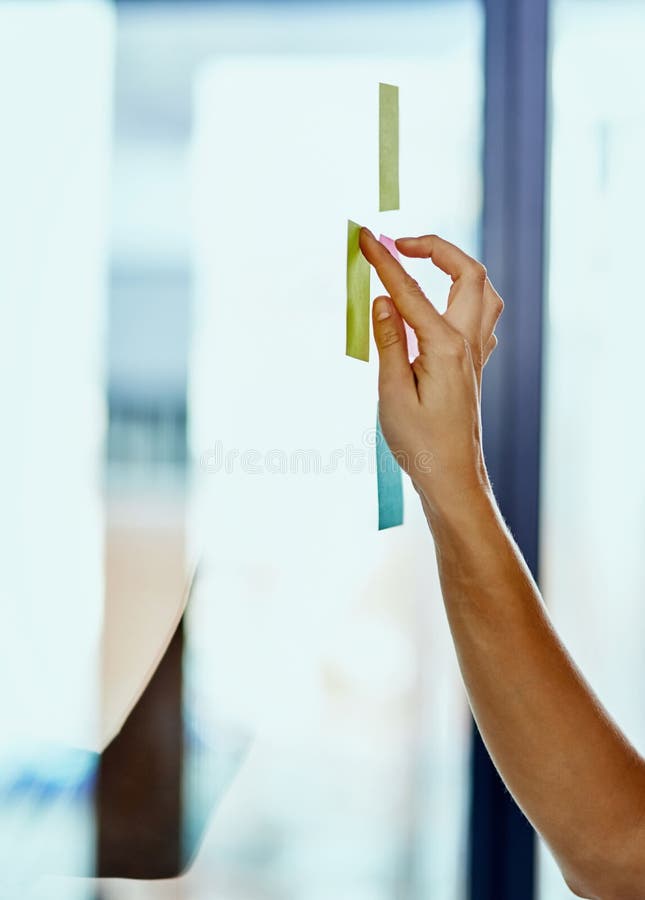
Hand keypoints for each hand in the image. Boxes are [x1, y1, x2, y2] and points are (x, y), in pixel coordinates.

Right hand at [358, 228, 503, 514]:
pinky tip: (445, 305)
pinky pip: (482, 316)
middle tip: (401, 243)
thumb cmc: (419, 443)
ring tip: (426, 262)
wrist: (451, 477)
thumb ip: (389, 341)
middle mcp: (468, 344)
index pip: (410, 291)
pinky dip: (466, 295)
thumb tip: (384, 299)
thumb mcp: (392, 393)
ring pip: (484, 292)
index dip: (385, 261)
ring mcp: (476, 354)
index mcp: (445, 348)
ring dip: (459, 267)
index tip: (365, 237)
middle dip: (437, 248)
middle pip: (469, 274)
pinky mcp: (474, 366)